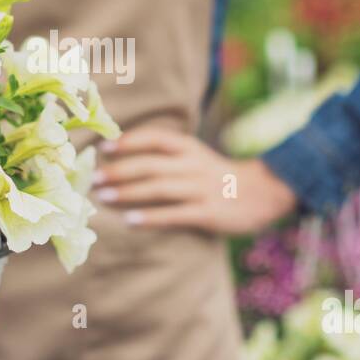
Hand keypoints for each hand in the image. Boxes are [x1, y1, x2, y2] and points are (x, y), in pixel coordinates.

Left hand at [92, 127, 298, 234]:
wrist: (264, 192)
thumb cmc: (218, 176)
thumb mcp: (196, 156)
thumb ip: (167, 155)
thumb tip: (122, 157)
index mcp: (189, 148)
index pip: (155, 138)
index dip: (129, 141)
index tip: (104, 148)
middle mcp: (193, 165)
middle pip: (150, 165)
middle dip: (119, 171)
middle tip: (94, 179)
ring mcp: (201, 189)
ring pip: (159, 189)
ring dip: (128, 193)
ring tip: (104, 198)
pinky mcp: (208, 213)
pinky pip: (175, 214)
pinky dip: (151, 217)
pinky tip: (130, 221)